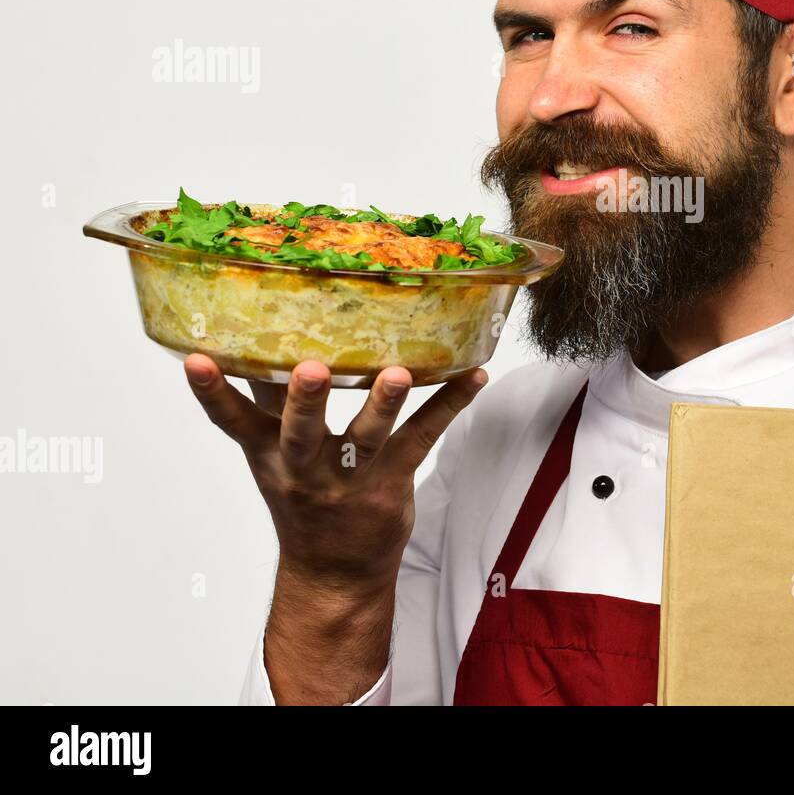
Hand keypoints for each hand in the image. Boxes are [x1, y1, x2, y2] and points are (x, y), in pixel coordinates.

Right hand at [182, 354, 486, 702]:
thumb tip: (250, 339)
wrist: (334, 575)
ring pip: (367, 438)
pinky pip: (422, 438)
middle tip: (312, 369)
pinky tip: (474, 375)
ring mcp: (350, 478)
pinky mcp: (392, 482)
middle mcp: (306, 468)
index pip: (234, 421)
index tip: (198, 359)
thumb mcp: (272, 459)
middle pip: (301, 433)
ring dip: (383, 404)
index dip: (214, 392)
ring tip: (398, 373)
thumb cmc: (303, 501)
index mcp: (269, 455)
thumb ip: (267, 404)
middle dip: (306, 401)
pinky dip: (450, 405)